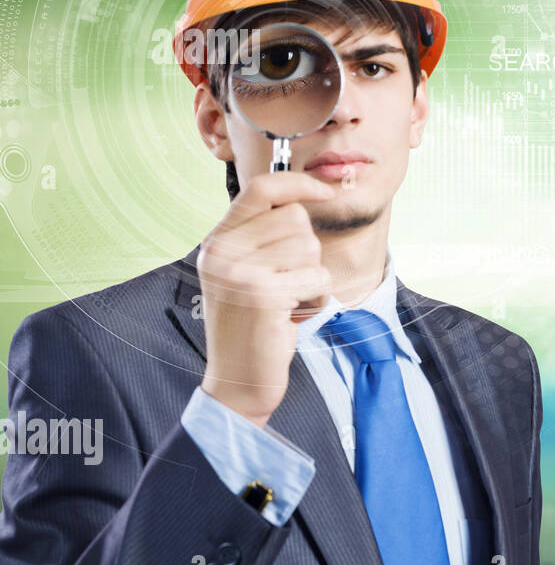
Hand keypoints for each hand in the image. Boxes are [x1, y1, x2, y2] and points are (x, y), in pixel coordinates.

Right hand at [196, 171, 334, 426]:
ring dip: (313, 276)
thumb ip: (263, 237)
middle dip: (307, 250)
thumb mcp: (245, 273)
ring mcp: (239, 271)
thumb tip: (304, 196)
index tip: (327, 191)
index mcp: (218, 241)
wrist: (237, 382)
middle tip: (289, 282)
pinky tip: (294, 315)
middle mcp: (222, 251)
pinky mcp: (262, 294)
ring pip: (310, 246)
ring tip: (289, 300)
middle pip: (295, 217)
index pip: (261, 188)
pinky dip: (317, 297)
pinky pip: (318, 276)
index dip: (299, 183)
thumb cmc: (252, 326)